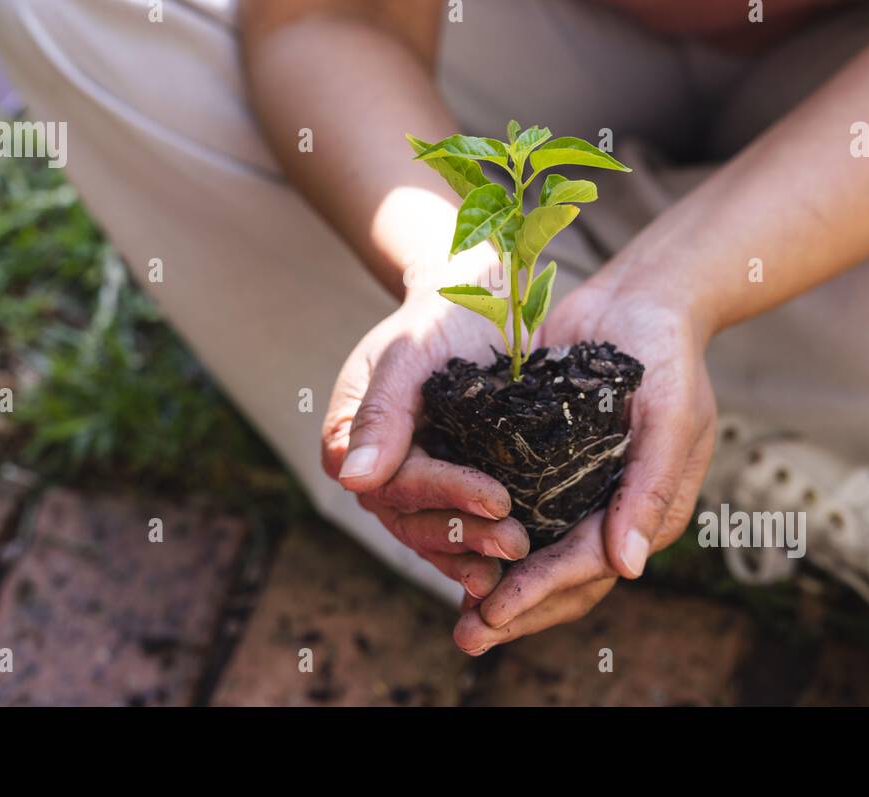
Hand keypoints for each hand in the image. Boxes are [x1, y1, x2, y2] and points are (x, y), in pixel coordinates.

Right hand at [322, 287, 530, 598]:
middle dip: (464, 533)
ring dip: (473, 550)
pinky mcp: (447, 484)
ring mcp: (410, 480)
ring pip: (432, 533)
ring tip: (519, 557)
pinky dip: (479, 547)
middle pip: (410, 518)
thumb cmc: (436, 315)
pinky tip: (510, 568)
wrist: (474, 300)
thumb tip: (352, 480)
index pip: (393, 482)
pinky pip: (456, 526)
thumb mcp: (407, 353)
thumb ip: (380, 413)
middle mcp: (374, 469)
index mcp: (349, 437)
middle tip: (517, 542)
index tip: (497, 499)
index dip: (443, 495)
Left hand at [453, 278, 717, 652]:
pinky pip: (518, 514)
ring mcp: (577, 490)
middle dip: (516, 609)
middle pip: (563, 578)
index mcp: (647, 510)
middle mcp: (610, 510)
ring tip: (458, 618)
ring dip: (499, 586)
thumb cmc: (668, 357)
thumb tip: (626, 569)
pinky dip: (488, 538)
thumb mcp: (672, 416)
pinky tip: (450, 552)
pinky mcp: (545, 464)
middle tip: (467, 636)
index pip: (590, 564)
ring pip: (537, 555)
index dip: (543, 590)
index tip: (495, 609)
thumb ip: (651, 488)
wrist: (640, 301)